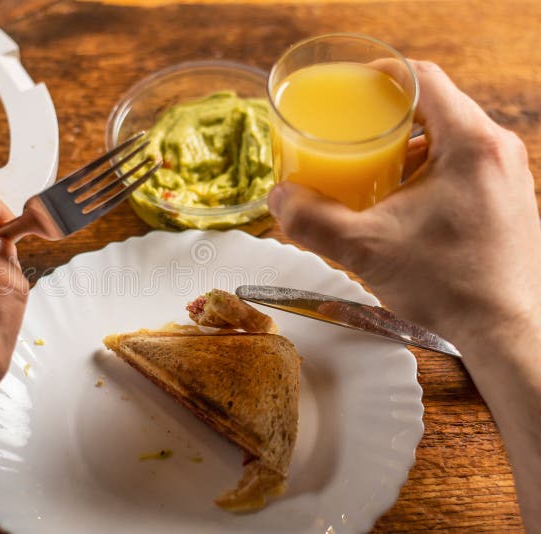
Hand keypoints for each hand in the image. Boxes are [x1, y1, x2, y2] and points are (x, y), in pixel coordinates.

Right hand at [268, 60, 540, 346]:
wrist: (501, 329)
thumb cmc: (448, 285)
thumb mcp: (365, 249)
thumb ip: (313, 221)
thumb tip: (279, 198)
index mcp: (469, 144)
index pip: (425, 81)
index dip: (382, 78)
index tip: (352, 89)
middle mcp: (497, 150)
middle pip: (438, 106)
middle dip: (390, 115)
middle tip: (354, 132)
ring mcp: (507, 174)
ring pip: (451, 136)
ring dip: (410, 145)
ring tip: (373, 167)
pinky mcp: (507, 198)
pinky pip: (465, 163)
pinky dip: (430, 168)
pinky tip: (404, 198)